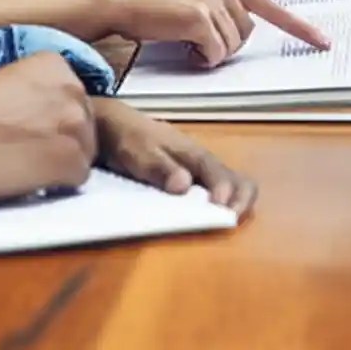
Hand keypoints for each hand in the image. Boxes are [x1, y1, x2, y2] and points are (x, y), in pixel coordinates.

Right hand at [0, 54, 96, 200]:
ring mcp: (76, 124)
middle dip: (61, 140)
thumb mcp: (5, 83)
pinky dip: (57, 184)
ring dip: (59, 162)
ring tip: (19, 163)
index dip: (52, 120)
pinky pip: (78, 177)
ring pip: (85, 151)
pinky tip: (27, 178)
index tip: (29, 128)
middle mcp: (72, 89)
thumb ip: (36, 94)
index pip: (74, 99)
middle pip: (85, 124)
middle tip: (23, 150)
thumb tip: (47, 118)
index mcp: (54, 65)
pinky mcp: (72, 158)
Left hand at [93, 98, 256, 214]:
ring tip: (220, 223)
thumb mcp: (138, 151)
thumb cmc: (126, 137)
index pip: (222, 174)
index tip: (220, 211)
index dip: (228, 193)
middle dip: (241, 200)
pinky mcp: (185, 178)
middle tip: (230, 220)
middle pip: (237, 180)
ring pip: (227, 186)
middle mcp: (201, 162)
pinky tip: (203, 218)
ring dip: (230, 205)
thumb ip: (159, 167)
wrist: (109, 126)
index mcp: (193, 153)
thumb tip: (184, 186)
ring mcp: (195, 171)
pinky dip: (215, 205)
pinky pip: (209, 191)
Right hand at [106, 0, 329, 67]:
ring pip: (231, 47)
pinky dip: (201, 59)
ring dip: (211, 54)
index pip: (272, 7)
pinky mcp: (198, 16)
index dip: (300, 28)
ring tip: (186, 42)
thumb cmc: (154, 4)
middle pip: (247, 35)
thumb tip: (240, 38)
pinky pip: (214, 54)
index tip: (323, 41)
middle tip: (199, 44)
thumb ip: (222, 9)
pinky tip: (183, 48)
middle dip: (227, 47)